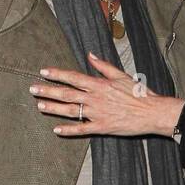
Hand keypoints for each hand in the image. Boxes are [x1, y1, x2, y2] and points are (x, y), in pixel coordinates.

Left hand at [32, 53, 184, 137]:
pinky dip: (68, 130)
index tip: (43, 72)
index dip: (57, 74)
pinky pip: (81, 129)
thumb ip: (103, 66)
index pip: (73, 77)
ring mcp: (96, 114)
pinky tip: (56, 130)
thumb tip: (90, 55)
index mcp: (99, 84)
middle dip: (47, 90)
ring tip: (39, 106)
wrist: (152, 112)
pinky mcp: (101, 127)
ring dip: (53, 108)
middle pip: (66, 93)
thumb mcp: (122, 75)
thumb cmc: (139, 94)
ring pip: (69, 111)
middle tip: (32, 89)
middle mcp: (94, 98)